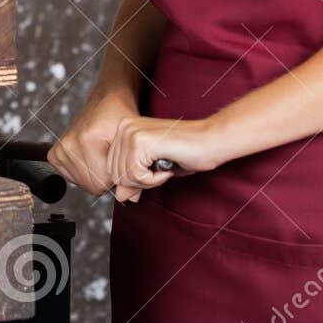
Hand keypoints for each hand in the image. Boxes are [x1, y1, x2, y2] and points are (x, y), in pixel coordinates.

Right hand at [47, 90, 137, 195]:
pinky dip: (82, 172)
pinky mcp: (55, 153)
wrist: (108, 100)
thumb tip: (132, 199)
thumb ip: (133, 171)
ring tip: (100, 155)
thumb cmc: (122, 117)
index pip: (102, 183)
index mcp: (88, 140)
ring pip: (82, 184)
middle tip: (111, 157)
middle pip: (91, 186)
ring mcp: (61, 148)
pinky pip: (70, 178)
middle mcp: (70, 143)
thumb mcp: (133, 141)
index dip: (116, 177)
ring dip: (94, 174)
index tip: (120, 160)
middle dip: (105, 177)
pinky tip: (89, 157)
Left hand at [106, 116, 228, 202]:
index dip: (134, 179)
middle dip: (140, 181)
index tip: (154, 171)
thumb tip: (119, 196)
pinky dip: (154, 180)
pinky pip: (137, 176)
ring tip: (165, 167)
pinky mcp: (141, 142)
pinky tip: (168, 167)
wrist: (211, 140)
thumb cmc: (188, 152)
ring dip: (148, 181)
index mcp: (124, 128)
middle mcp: (124, 127)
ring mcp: (131, 133)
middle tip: (162, 171)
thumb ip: (134, 180)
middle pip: (115, 174)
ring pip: (125, 176)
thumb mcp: (154, 169)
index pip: (112, 167)